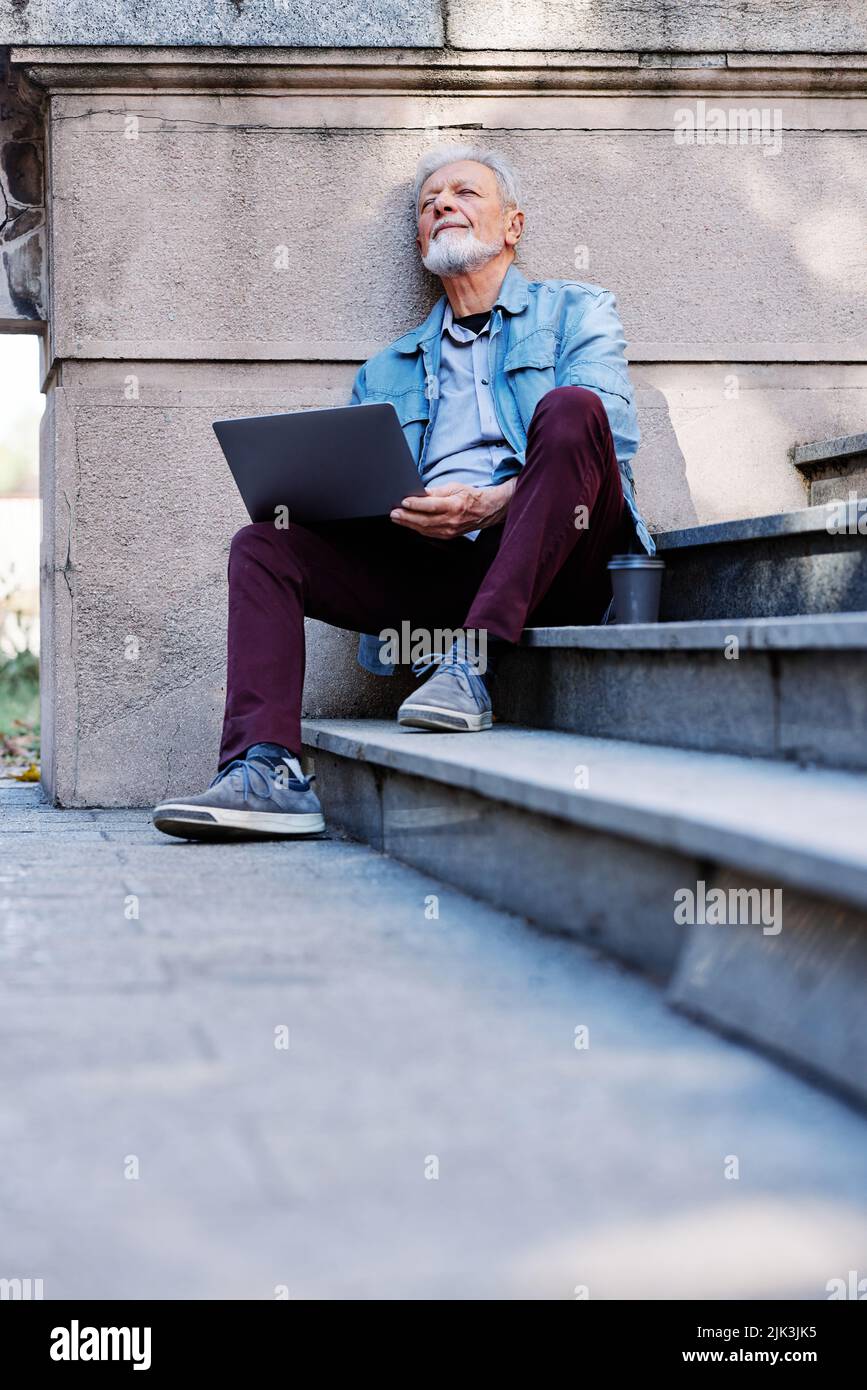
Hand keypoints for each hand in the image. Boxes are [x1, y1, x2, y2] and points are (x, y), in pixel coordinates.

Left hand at [390, 480, 514, 538]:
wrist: (486, 511)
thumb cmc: (470, 497)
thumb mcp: (454, 487)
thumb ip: (435, 491)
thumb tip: (419, 493)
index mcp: (454, 506)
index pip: (431, 506)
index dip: (416, 504)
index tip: (403, 502)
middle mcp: (452, 521)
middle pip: (424, 520)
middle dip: (407, 517)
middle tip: (394, 513)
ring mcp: (450, 531)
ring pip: (424, 529)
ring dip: (408, 524)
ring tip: (397, 518)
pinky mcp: (448, 536)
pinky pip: (429, 533)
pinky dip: (417, 528)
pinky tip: (408, 524)